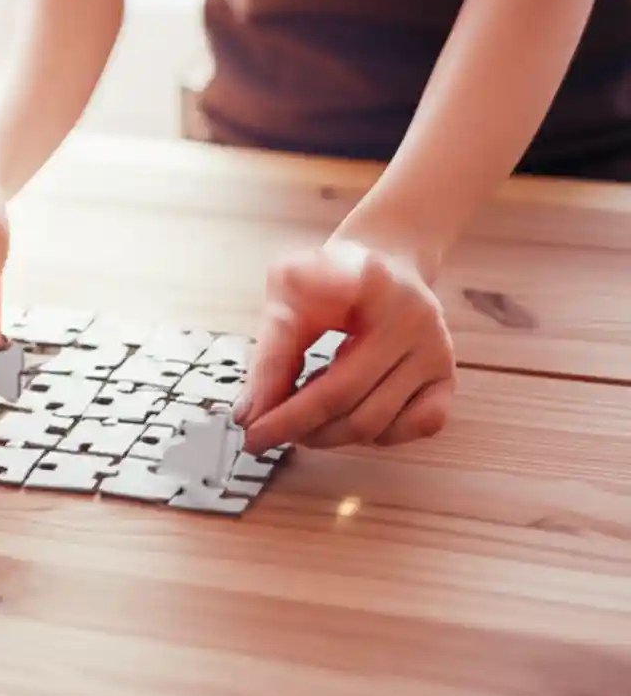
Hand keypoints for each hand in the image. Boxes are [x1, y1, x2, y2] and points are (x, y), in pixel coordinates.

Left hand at [237, 239, 455, 452]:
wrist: (380, 260)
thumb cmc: (327, 277)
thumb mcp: (287, 292)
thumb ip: (271, 351)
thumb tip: (249, 413)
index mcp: (377, 295)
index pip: (325, 370)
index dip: (285, 409)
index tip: (248, 427)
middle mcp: (417, 324)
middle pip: (350, 404)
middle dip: (296, 427)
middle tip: (262, 432)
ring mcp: (438, 354)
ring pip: (377, 425)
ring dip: (327, 433)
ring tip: (300, 414)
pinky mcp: (447, 377)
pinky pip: (415, 427)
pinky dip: (374, 435)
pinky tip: (346, 414)